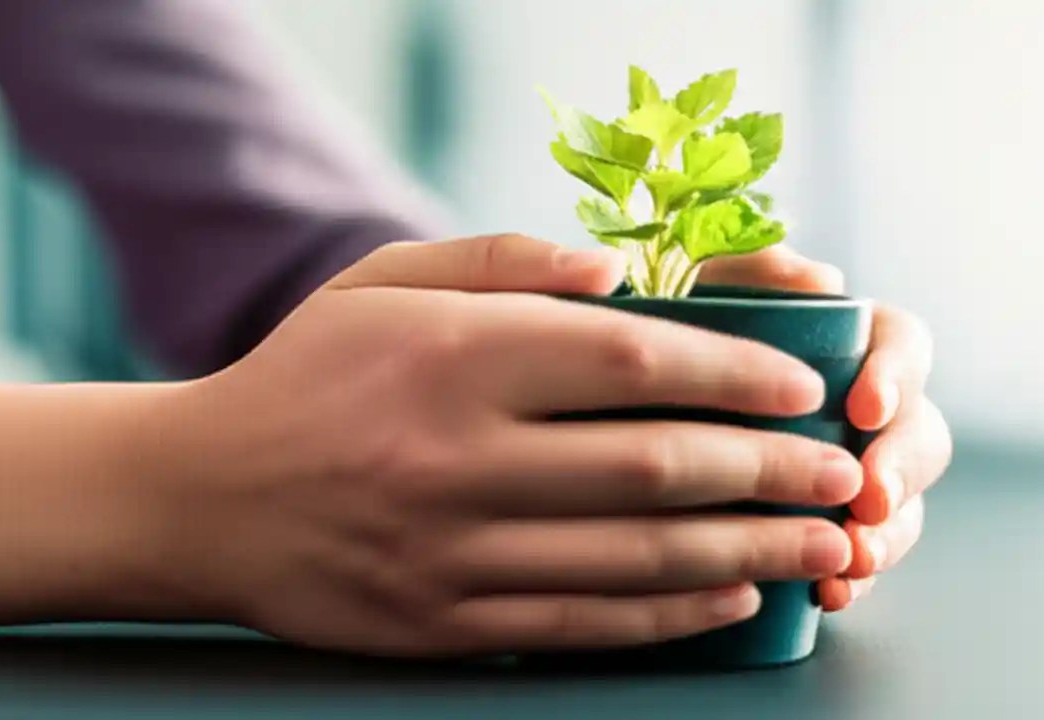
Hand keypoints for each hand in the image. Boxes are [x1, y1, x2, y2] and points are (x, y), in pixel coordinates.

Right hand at [154, 235, 864, 656]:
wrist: (200, 497)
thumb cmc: (308, 375)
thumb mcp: (385, 284)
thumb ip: (502, 260)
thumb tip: (619, 274)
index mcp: (453, 355)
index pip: (632, 360)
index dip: (735, 372)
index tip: (803, 385)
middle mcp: (458, 456)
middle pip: (655, 464)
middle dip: (772, 471)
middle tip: (843, 475)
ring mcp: (451, 550)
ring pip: (636, 555)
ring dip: (749, 551)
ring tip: (822, 545)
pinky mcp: (444, 621)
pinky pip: (583, 621)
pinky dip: (671, 613)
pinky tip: (731, 597)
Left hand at [701, 246, 952, 610]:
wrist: (627, 405)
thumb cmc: (675, 328)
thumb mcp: (703, 281)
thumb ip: (760, 265)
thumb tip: (824, 280)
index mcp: (850, 341)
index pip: (904, 346)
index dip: (897, 377)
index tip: (865, 409)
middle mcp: (864, 407)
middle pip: (919, 434)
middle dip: (902, 470)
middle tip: (870, 500)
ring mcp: (852, 470)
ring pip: (901, 505)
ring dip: (888, 535)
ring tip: (854, 560)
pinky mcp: (826, 523)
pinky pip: (861, 554)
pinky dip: (853, 577)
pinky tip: (830, 593)